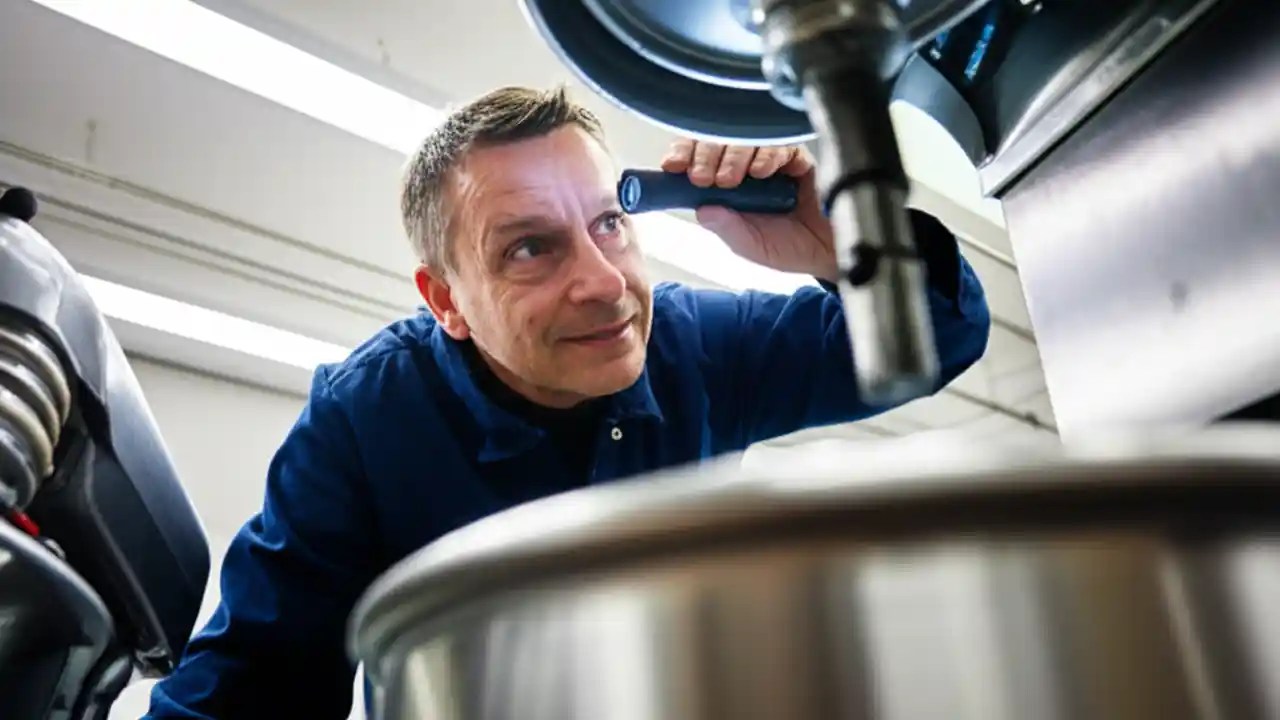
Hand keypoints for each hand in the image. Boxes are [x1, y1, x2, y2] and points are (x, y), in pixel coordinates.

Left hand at [661, 139, 836, 283]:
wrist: (831, 252)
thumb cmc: (790, 248)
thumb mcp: (750, 244)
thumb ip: (727, 227)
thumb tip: (701, 210)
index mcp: (728, 184)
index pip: (700, 157)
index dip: (685, 155)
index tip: (673, 166)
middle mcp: (747, 167)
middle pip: (719, 141)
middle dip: (706, 156)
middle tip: (703, 177)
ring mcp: (772, 160)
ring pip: (747, 139)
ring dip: (733, 155)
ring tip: (729, 180)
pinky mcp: (799, 158)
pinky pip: (780, 145)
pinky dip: (768, 155)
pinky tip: (763, 172)